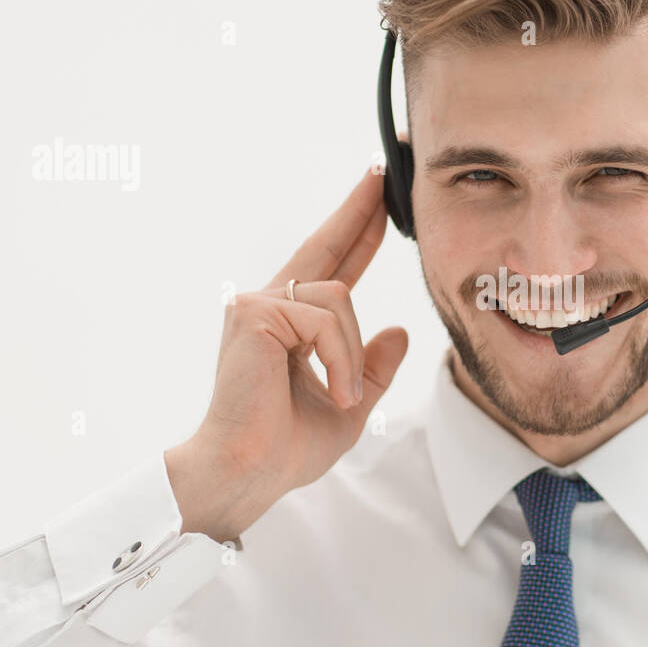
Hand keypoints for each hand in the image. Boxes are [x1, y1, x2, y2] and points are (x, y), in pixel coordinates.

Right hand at [166, 166, 408, 541]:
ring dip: (352, 355)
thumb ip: (372, 367)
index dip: (357, 234)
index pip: (332, 270)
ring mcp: (257, 306)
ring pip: (339, 299)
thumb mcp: (350, 405)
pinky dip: (341, 361)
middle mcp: (269, 308)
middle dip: (358, 210)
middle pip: (324, 247)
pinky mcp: (254, 314)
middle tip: (383, 172)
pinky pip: (326, 321)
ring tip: (343, 396)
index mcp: (289, 327)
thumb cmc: (285, 448)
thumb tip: (400, 330)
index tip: (378, 202)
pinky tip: (335, 391)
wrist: (247, 473)